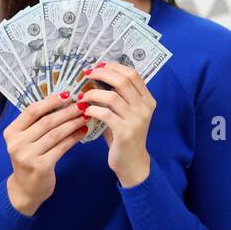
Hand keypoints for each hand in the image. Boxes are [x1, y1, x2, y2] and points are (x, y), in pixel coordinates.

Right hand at [3, 91, 88, 215]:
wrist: (26, 189)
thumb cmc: (29, 159)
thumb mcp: (25, 140)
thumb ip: (36, 124)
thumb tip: (61, 101)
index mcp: (11, 132)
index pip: (31, 111)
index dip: (50, 101)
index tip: (66, 94)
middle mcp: (17, 143)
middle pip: (46, 121)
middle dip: (66, 111)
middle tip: (82, 104)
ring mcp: (28, 156)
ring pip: (55, 133)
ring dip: (73, 123)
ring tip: (85, 115)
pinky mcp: (41, 166)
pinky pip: (62, 147)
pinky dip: (74, 137)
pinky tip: (83, 131)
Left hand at [76, 61, 154, 186]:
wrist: (132, 163)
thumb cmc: (124, 136)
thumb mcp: (125, 113)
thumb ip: (117, 97)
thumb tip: (97, 77)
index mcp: (148, 100)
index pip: (132, 74)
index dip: (114, 67)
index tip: (99, 66)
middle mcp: (145, 107)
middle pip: (123, 81)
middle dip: (102, 74)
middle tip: (87, 75)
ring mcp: (137, 120)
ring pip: (112, 96)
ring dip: (93, 93)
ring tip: (83, 97)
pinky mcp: (125, 132)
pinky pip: (105, 114)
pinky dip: (92, 109)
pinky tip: (85, 111)